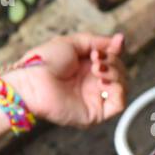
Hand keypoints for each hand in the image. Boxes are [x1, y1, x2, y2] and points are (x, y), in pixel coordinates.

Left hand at [5, 32, 126, 128]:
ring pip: (122, 86)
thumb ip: (97, 41)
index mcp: (86, 67)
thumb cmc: (44, 62)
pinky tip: (102, 81)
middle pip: (120, 71)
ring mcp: (93, 99)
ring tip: (97, 68)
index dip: (116, 50)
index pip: (113, 59)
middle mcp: (91, 83)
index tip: (116, 42)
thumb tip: (119, 41)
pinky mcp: (94, 114)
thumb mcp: (73, 42)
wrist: (32, 82)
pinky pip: (119, 104)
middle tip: (96, 59)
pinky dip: (117, 90)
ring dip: (114, 73)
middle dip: (113, 61)